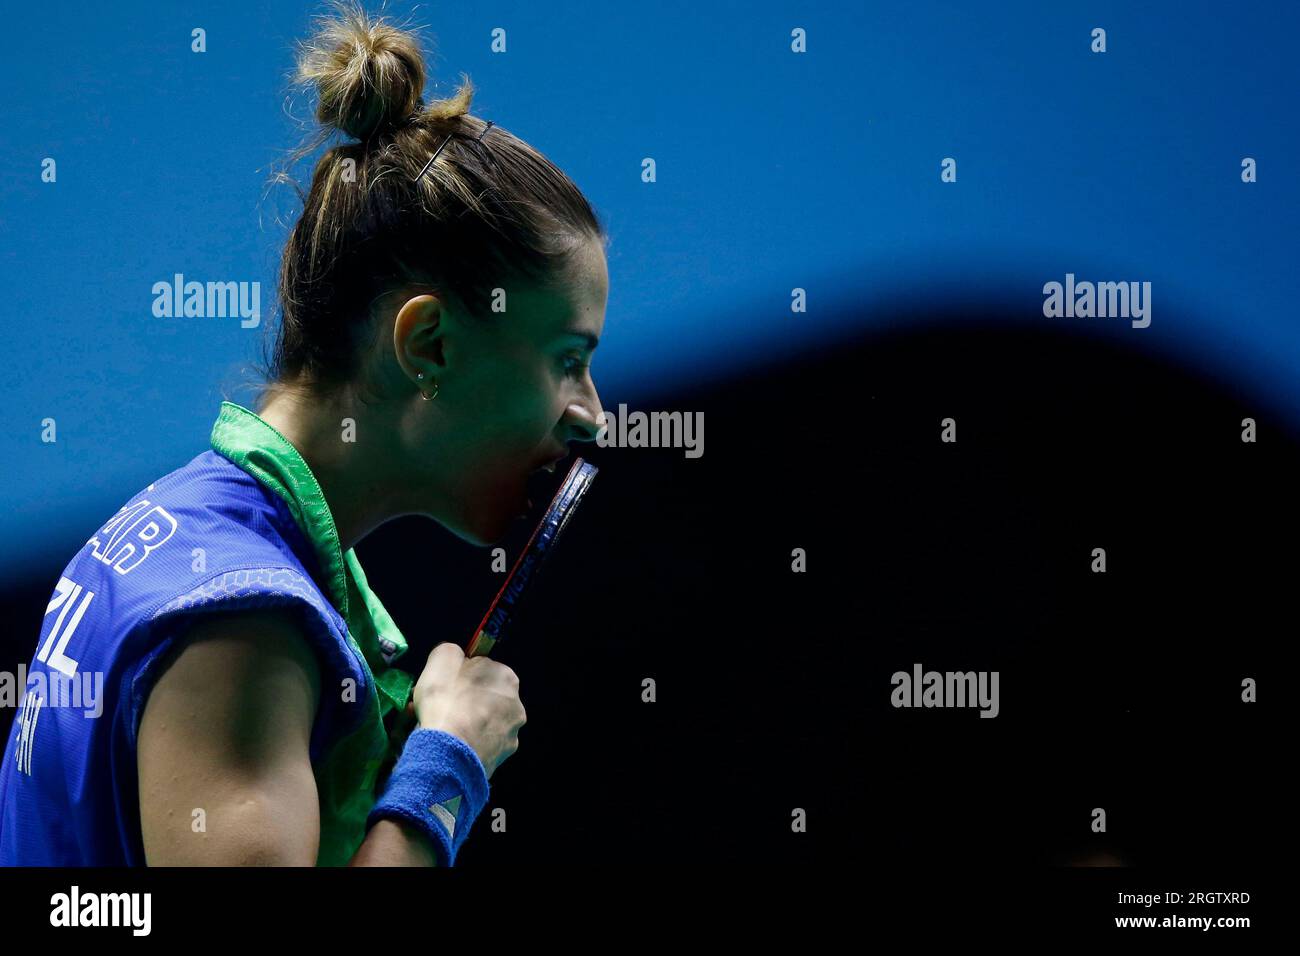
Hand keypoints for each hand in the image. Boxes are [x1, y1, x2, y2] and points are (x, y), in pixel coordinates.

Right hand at [409, 642, 525, 779]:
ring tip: (442, 729)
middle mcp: (517, 704)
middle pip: (485, 697)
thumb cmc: (446, 699)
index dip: (461, 676)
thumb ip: (451, 651)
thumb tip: (454, 657)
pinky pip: (482, 745)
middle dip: (465, 701)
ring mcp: (512, 733)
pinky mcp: (502, 756)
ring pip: (484, 723)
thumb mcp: (441, 658)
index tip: (445, 686)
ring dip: (466, 723)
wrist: (448, 751)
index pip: (482, 669)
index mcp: (506, 676)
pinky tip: (451, 745)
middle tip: (441, 707)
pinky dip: (468, 744)